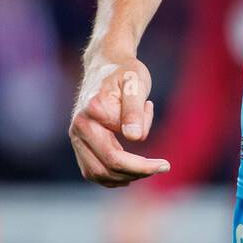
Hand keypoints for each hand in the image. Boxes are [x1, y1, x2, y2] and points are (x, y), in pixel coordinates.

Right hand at [69, 57, 169, 187]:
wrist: (107, 64)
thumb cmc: (126, 72)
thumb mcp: (136, 83)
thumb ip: (134, 110)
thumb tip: (135, 138)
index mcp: (93, 114)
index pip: (115, 155)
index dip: (142, 165)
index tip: (166, 164)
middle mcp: (79, 127)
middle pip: (104, 168)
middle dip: (135, 173)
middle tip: (162, 166)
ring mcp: (77, 136)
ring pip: (95, 173)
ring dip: (123, 178)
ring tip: (148, 167)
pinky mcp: (80, 141)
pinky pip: (91, 169)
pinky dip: (111, 176)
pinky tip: (131, 172)